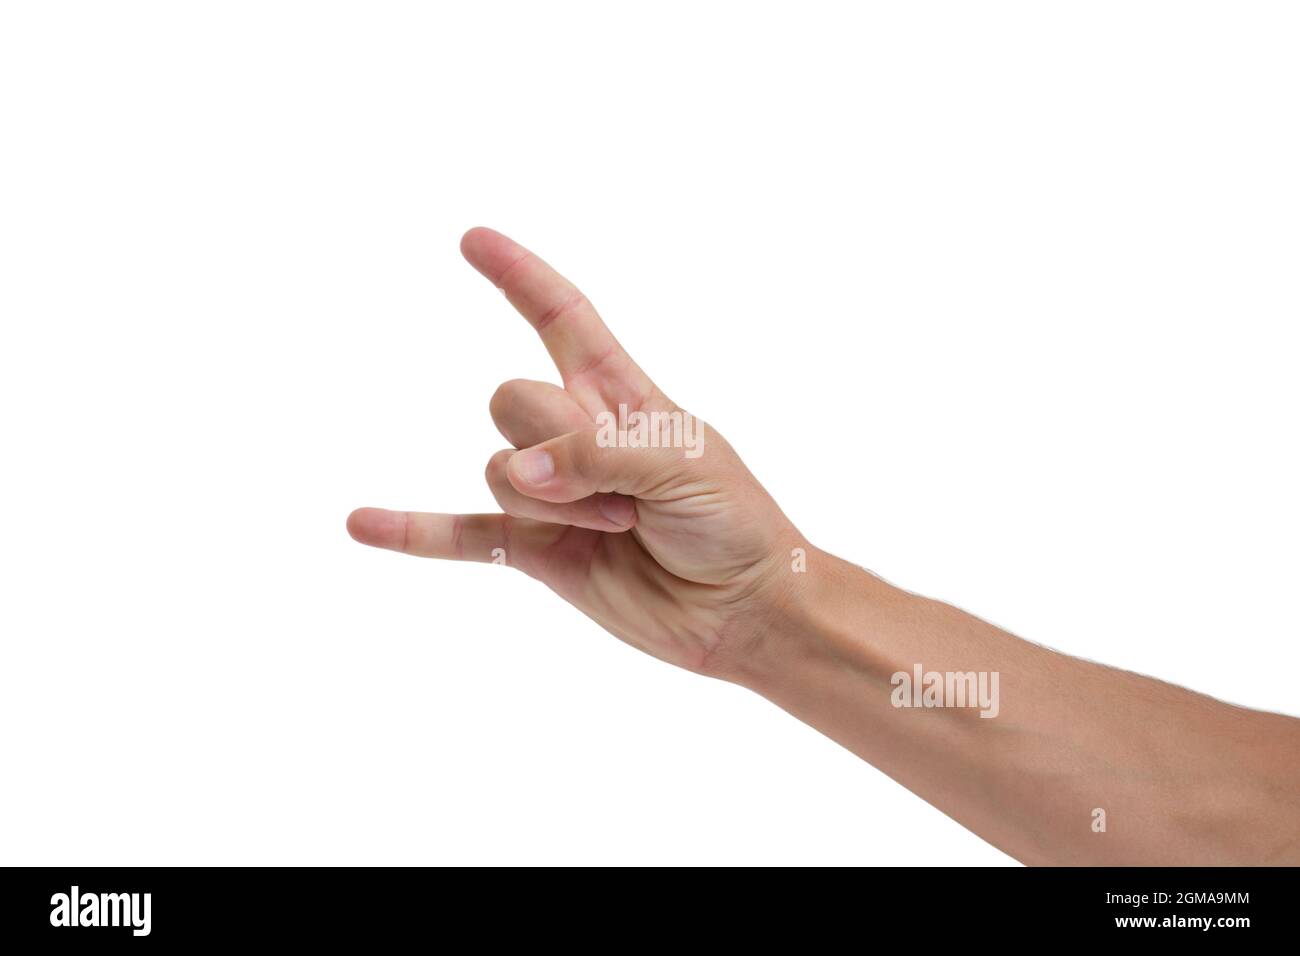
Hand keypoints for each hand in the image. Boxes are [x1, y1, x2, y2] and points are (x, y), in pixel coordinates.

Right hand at [348, 228, 803, 675]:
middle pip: (511, 398)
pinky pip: (459, 534)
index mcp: (619, 393)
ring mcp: (551, 494)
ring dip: (553, 502)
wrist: (742, 608)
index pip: (562, 317)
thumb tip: (518, 470)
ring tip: (619, 527)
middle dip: (557, 444)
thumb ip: (597, 453)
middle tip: (630, 493)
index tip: (473, 240)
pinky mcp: (536, 551)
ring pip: (497, 468)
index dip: (520, 276)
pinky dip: (411, 530)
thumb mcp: (685, 463)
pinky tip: (361, 523)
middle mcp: (575, 434)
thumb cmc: (733, 520)